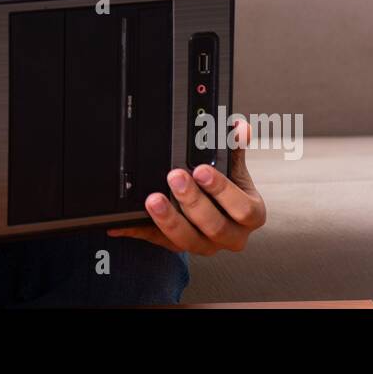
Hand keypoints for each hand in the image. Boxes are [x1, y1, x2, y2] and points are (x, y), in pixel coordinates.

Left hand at [107, 118, 265, 254]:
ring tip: (152, 199)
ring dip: (168, 219)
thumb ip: (233, 147)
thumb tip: (239, 126)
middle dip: (192, 201)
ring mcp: (204, 245)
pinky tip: (123, 222)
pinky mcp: (177, 247)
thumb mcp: (233, 168)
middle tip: (174, 176)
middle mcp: (230, 235)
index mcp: (249, 215)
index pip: (243, 209)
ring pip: (187, 240)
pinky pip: (156, 242)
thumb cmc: (226, 190)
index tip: (201, 169)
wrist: (213, 211)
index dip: (222, 190)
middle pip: (215, 226)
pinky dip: (138, 231)